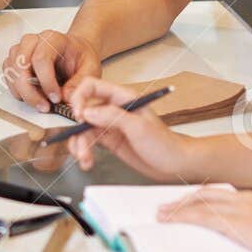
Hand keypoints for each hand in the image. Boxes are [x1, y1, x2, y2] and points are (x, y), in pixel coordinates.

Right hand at [2, 30, 100, 108]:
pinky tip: (32, 96)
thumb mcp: (90, 68)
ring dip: (23, 92)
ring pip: (12, 72)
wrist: (75, 51)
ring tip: (41, 103)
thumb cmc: (80, 57)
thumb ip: (80, 82)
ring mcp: (21, 50)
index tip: (56, 98)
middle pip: (21, 65)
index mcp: (52, 38)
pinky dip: (17, 90)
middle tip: (44, 107)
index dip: (46, 81)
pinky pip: (8, 77)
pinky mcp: (14, 61)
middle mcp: (33, 41)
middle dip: (31, 91)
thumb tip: (67, 97)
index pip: (41, 58)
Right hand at [62, 77, 195, 180]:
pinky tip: (87, 162)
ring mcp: (110, 124)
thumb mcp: (138, 127)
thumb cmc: (163, 143)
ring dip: (79, 145)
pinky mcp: (108, 140)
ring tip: (84, 160)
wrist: (174, 164)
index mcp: (122, 97)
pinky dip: (84, 152)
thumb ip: (112, 116)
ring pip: (83, 129)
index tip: (78, 116)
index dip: (79, 98)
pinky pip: (88, 142)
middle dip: (78, 130)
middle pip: (83, 111)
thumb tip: (87, 112)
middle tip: (79, 146)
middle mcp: (113, 109)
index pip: (92, 87)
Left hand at [157, 187, 251, 251]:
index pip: (218, 193)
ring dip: (176, 208)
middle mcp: (243, 198)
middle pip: (204, 194)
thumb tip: (236, 233)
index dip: (199, 197)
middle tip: (165, 207)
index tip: (186, 202)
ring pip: (198, 203)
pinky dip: (181, 217)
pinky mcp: (233, 222)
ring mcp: (237, 209)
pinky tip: (170, 220)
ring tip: (162, 214)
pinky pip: (200, 217)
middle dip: (182, 200)